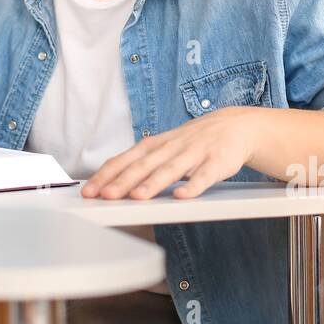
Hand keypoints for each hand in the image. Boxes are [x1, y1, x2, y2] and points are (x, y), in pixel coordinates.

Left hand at [81, 107, 264, 199]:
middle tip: (105, 196)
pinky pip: (204, 176)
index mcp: (154, 145)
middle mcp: (171, 147)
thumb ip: (139, 164)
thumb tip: (109, 184)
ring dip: (154, 183)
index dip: (106, 176)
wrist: (234, 126)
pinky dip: (193, 186)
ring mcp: (194, 153)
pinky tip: (183, 196)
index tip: (89, 191)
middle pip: (143, 165)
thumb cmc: (191, 142)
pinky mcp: (217, 162)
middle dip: (123, 181)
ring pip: (171, 169)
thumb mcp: (162, 148)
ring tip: (138, 197)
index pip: (124, 160)